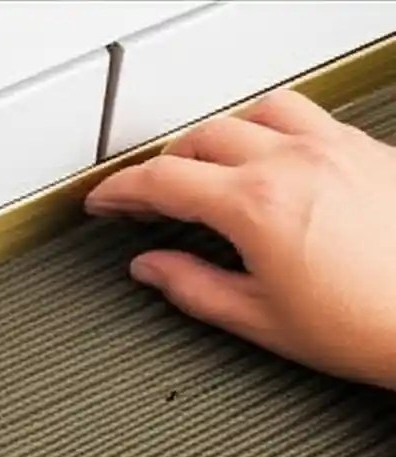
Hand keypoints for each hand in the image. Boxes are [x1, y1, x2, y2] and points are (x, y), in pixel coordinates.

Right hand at [86, 89, 395, 390]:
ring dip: (221, 135)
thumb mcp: (259, 319)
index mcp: (255, 204)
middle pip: (202, 138)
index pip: (162, 179)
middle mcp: (295, 163)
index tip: (106, 200)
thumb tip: (151, 269)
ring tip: (208, 164)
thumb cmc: (369, 326)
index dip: (120, 189)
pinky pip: (309, 116)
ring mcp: (337, 150)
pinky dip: (275, 130)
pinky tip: (274, 157)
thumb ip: (192, 288)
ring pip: (256, 112)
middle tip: (148, 194)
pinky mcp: (370, 152)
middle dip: (164, 164)